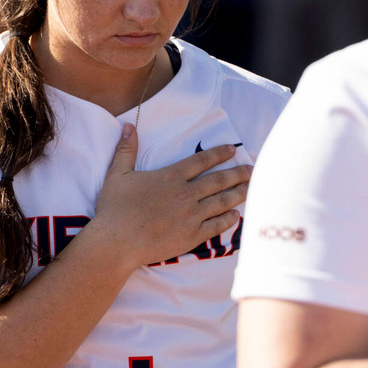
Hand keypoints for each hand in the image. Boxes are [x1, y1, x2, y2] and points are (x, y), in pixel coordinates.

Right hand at [87, 124, 248, 274]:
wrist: (117, 241)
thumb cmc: (114, 209)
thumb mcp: (117, 175)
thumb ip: (126, 150)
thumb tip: (128, 126)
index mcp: (170, 177)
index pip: (201, 161)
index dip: (219, 154)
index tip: (232, 149)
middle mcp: (185, 194)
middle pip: (218, 180)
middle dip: (237, 173)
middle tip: (252, 169)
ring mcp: (191, 216)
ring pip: (222, 201)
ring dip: (239, 193)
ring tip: (251, 188)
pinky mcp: (192, 235)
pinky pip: (216, 225)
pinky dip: (228, 219)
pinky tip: (236, 215)